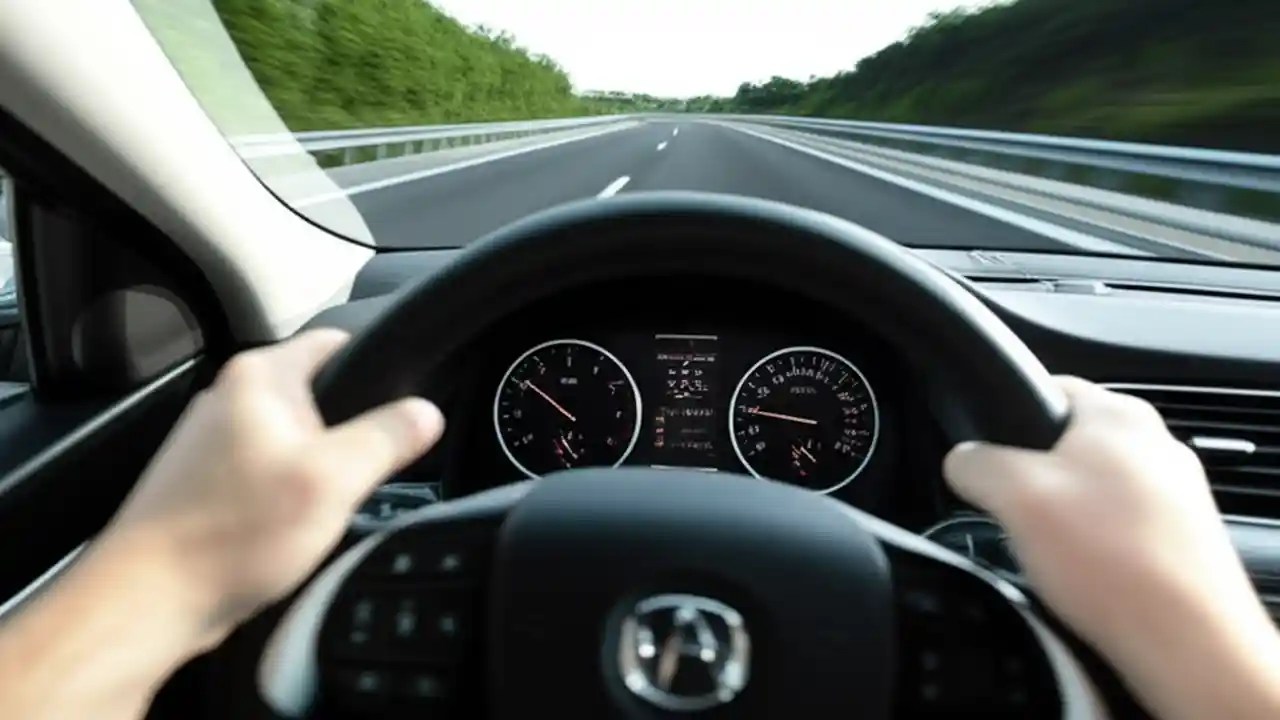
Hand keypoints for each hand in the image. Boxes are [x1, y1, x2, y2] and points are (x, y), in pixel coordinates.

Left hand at [106, 329, 444, 641]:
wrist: (151, 599)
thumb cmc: (231, 535)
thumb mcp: (334, 480)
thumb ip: (388, 437)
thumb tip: (427, 412)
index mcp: (259, 377)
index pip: (336, 342)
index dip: (377, 366)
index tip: (402, 401)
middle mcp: (230, 397)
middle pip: (319, 397)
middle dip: (348, 434)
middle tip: (358, 477)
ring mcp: (213, 441)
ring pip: (295, 441)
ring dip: (316, 472)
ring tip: (317, 511)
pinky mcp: (206, 482)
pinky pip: (268, 476)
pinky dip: (286, 498)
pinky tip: (286, 532)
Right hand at [944, 377, 1279, 719]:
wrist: (1184, 639)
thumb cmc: (1112, 560)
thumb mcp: (1013, 495)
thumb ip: (975, 464)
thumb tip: (961, 462)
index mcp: (1118, 414)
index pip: (1048, 385)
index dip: (1005, 415)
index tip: (986, 451)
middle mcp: (1156, 443)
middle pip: (1067, 445)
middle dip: (1034, 479)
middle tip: (1015, 513)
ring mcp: (1175, 492)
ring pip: (1092, 491)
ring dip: (1065, 519)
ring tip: (1053, 553)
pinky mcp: (1181, 537)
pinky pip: (1118, 530)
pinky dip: (1096, 549)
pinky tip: (1086, 576)